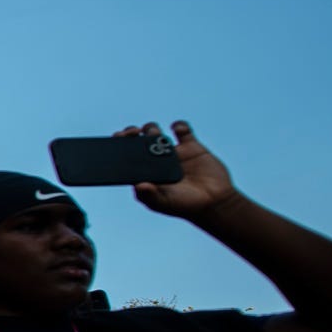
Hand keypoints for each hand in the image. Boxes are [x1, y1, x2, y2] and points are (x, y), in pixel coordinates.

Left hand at [119, 120, 236, 220]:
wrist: (214, 202)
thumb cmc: (184, 205)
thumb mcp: (163, 203)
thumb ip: (149, 195)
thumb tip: (138, 186)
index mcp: (144, 172)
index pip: (126, 156)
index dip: (119, 145)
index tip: (117, 138)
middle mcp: (155, 160)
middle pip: (137, 140)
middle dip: (130, 133)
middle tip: (131, 133)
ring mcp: (172, 152)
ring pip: (155, 133)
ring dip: (151, 128)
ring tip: (153, 134)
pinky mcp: (191, 147)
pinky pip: (182, 130)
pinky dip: (178, 125)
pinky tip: (176, 129)